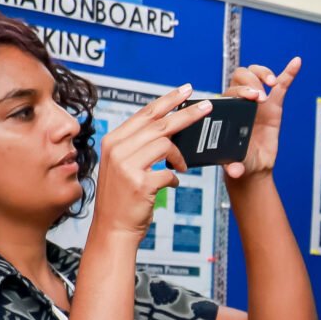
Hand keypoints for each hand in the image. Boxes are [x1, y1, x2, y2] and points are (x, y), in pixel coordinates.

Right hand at [93, 85, 211, 238]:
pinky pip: (169, 173)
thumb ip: (139, 145)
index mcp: (113, 141)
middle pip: (160, 124)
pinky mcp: (140, 184)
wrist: (112, 228)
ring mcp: (127, 167)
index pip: (145, 114)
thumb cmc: (122, 197)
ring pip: (166, 145)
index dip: (168, 100)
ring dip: (179, 156)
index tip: (186, 91)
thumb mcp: (123, 165)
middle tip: (207, 107)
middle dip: (187, 114)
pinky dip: (175, 178)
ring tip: (182, 165)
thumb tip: (168, 128)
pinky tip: (172, 182)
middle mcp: (117, 150)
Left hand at [225, 57, 299, 180]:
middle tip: (262, 97)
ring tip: (272, 82)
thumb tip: (234, 170)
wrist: (252, 165)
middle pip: (242, 77)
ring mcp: (258, 100)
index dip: (242, 90)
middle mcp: (240, 101)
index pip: (232, 91)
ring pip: (256, 74)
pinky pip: (282, 83)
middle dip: (252, 82)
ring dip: (264, 73)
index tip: (252, 99)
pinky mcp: (274, 103)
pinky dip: (288, 72)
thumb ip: (233, 165)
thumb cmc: (239, 161)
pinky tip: (296, 63)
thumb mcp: (234, 163)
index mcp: (228, 111)